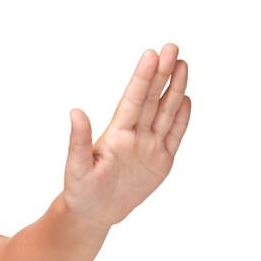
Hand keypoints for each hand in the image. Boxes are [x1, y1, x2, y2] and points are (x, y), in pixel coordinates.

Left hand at [63, 43, 191, 226]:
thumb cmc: (81, 190)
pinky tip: (185, 99)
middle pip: (152, 99)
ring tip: (183, 64)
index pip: (133, 100)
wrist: (95, 212)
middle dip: (163, 73)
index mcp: (116, 134)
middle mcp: (135, 135)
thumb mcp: (77, 168)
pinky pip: (174, 136)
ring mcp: (149, 146)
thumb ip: (78, 141)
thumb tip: (75, 112)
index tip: (151, 54)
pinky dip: (182, 119)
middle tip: (172, 47)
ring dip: (175, 89)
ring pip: (166, 113)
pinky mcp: (161, 161)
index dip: (142, 78)